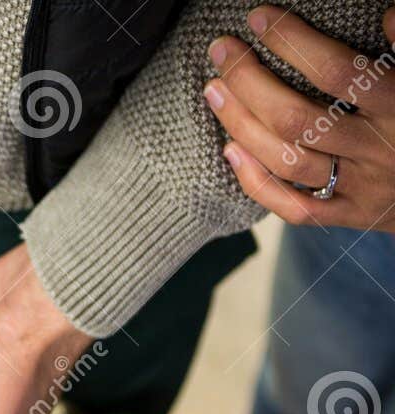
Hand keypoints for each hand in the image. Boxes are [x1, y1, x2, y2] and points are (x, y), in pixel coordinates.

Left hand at [207, 7, 394, 231]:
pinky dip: (256, 181)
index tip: (258, 17)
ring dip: (241, 124)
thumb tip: (389, 13)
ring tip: (214, 90)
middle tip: (221, 51)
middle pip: (296, 118)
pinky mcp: (349, 215)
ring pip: (286, 160)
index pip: (337, 70)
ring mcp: (360, 187)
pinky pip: (293, 208)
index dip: (292, 41)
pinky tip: (230, 150)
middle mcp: (376, 148)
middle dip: (249, 81)